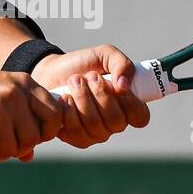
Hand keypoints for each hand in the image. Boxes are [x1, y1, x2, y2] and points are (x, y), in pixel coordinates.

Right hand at [0, 66, 63, 166]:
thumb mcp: (1, 98)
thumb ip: (20, 123)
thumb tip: (29, 157)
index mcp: (25, 83)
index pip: (55, 115)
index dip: (46, 132)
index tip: (31, 137)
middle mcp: (14, 93)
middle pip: (33, 138)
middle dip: (18, 148)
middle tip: (3, 146)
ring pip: (11, 149)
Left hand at [29, 46, 150, 149]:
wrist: (52, 72)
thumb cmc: (83, 65)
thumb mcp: (104, 55)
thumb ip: (121, 63)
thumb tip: (124, 85)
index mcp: (127, 106)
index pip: (140, 117)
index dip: (131, 104)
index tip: (116, 84)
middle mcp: (114, 124)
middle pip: (115, 121)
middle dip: (100, 95)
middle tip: (88, 76)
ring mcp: (96, 134)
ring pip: (94, 125)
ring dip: (82, 98)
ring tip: (73, 81)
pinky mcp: (77, 138)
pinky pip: (76, 131)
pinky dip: (68, 110)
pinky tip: (64, 98)